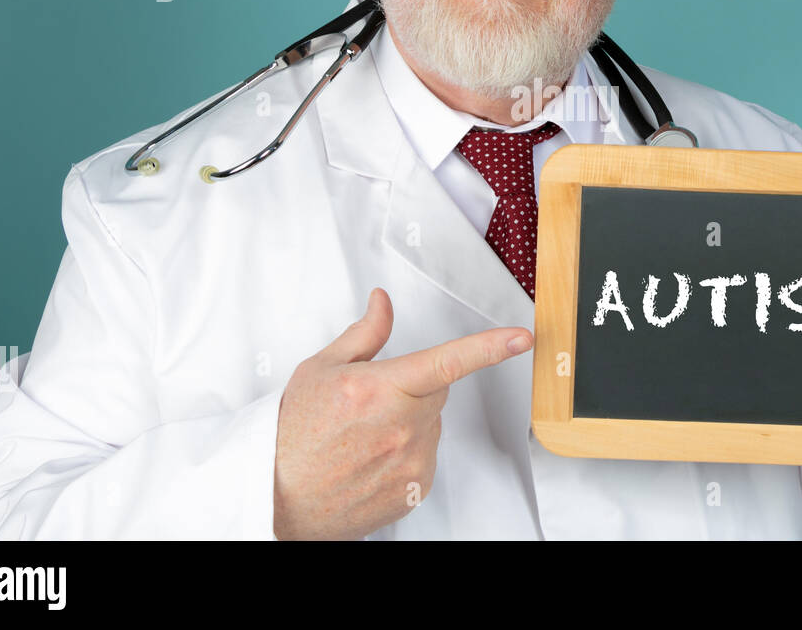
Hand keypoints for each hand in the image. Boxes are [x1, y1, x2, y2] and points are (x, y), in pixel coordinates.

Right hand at [272, 287, 532, 538]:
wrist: (278, 498)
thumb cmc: (292, 434)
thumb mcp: (321, 370)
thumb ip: (364, 334)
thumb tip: (382, 303)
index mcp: (378, 389)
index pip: (447, 361)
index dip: (490, 347)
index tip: (522, 338)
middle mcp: (401, 427)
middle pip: (437, 391)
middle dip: (413, 389)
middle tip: (369, 404)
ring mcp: (411, 462)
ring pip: (432, 425)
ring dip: (409, 423)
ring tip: (364, 437)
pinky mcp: (416, 488)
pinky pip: (427, 456)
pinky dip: (407, 454)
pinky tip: (371, 459)